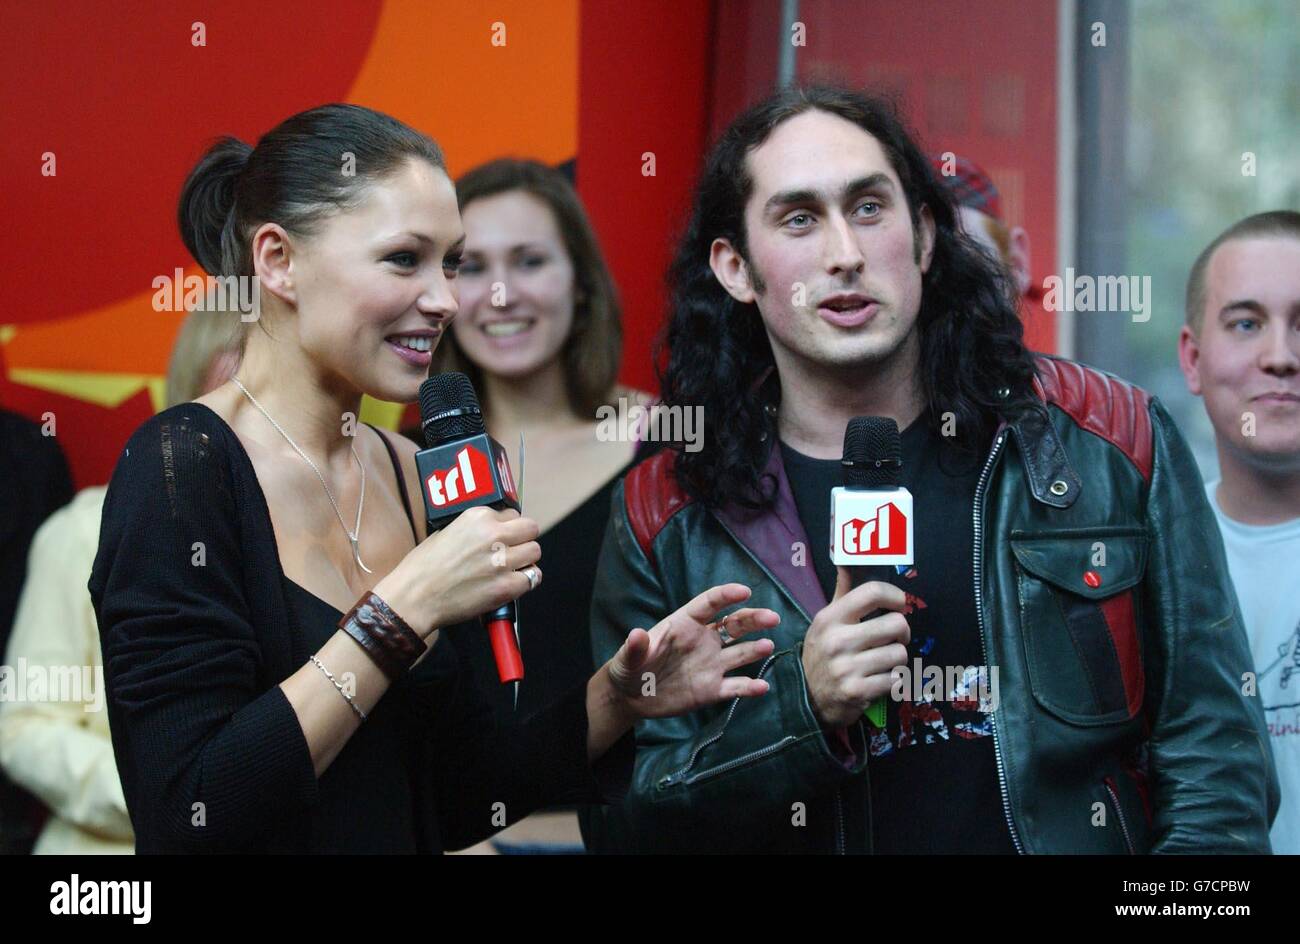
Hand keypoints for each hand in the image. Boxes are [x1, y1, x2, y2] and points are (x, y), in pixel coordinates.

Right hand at [373, 506, 540, 637]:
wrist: (414, 598)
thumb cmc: (423, 568)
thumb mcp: (447, 531)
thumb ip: (476, 529)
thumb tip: (496, 530)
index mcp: (478, 517)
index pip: (513, 514)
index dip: (508, 528)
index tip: (502, 538)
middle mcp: (493, 535)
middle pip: (531, 529)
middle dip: (524, 540)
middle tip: (512, 552)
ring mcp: (502, 561)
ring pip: (535, 552)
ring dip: (526, 560)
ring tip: (510, 569)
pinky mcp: (506, 586)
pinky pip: (533, 578)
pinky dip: (525, 582)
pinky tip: (510, 584)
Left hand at [604, 583, 777, 719]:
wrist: (631, 698)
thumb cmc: (629, 668)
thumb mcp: (627, 658)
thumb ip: (636, 647)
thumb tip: (638, 634)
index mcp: (685, 624)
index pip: (709, 604)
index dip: (726, 596)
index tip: (744, 590)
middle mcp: (704, 641)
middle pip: (733, 625)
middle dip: (753, 619)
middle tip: (772, 617)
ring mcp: (711, 665)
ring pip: (740, 653)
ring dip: (755, 649)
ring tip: (767, 645)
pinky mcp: (712, 689)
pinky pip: (735, 687)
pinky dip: (749, 687)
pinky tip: (762, 687)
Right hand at [801, 568, 909, 726]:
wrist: (805, 698)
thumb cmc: (822, 654)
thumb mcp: (825, 622)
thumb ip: (842, 592)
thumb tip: (846, 560)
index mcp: (830, 618)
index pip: (872, 592)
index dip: (895, 596)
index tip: (899, 605)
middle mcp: (837, 640)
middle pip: (897, 624)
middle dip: (902, 633)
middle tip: (894, 639)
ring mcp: (847, 667)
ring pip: (900, 654)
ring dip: (897, 660)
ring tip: (883, 662)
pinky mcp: (857, 692)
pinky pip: (896, 680)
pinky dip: (893, 681)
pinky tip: (880, 679)